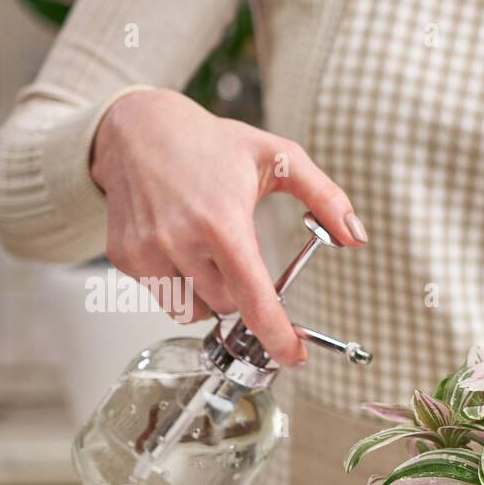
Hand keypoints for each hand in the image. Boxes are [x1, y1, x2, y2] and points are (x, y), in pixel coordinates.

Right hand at [90, 89, 366, 365]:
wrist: (137, 127)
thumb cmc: (210, 142)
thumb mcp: (280, 157)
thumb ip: (326, 197)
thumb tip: (357, 237)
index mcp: (223, 222)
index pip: (254, 299)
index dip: (277, 336)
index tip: (293, 356)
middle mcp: (181, 240)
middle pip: (228, 306)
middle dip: (242, 293)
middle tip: (240, 258)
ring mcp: (148, 251)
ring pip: (195, 310)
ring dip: (211, 294)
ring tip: (208, 249)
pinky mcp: (126, 258)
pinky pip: (166, 297)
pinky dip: (181, 286)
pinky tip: (179, 246)